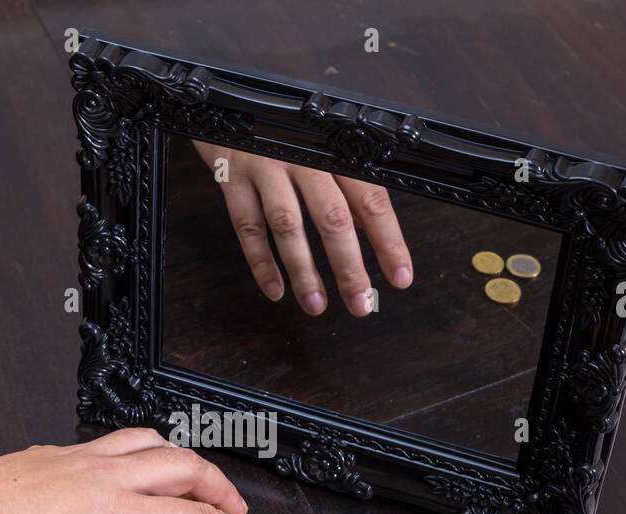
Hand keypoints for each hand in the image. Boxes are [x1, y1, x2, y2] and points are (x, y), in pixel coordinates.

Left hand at [0, 428, 268, 513]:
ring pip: (149, 440)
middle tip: (234, 509)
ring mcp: (79, 458)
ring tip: (190, 478)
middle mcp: (107, 479)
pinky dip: (137, 452)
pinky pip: (111, 441)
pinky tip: (128, 473)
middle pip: (184, 466)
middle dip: (219, 487)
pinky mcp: (52, 452)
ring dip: (180, 458)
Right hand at [193, 141, 413, 315]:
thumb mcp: (321, 143)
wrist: (226, 95)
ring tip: (317, 306)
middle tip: (360, 304)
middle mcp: (304, 156)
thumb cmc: (283, 125)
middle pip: (333, 217)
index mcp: (335, 148)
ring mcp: (266, 166)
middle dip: (349, 267)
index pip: (371, 200)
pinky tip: (275, 290)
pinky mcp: (232, 176)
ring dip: (304, 271)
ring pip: (289, 226)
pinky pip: (247, 226)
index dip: (388, 242)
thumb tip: (370, 230)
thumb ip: (345, 183)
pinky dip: (261, 262)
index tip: (400, 278)